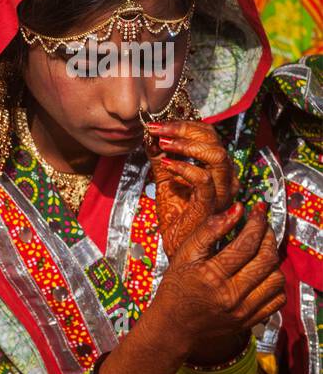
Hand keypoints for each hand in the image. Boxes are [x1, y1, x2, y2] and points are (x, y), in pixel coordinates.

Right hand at [145, 202, 284, 362]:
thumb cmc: (175, 288)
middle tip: (262, 227)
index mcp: (210, 276)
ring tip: (262, 250)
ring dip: (273, 260)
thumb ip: (208, 231)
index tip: (257, 211)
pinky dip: (276, 283)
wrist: (173, 326)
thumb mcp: (183, 256)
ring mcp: (243, 310)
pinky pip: (277, 299)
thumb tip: (236, 210)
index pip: (246, 244)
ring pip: (276, 279)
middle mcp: (230, 294)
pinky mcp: (250, 320)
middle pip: (266, 260)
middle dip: (269, 237)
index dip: (256, 224)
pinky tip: (263, 274)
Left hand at [147, 119, 235, 255]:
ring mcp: (221, 192)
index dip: (183, 126)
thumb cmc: (175, 216)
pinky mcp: (211, 205)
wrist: (178, 247)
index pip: (208, 136)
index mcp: (215, 169)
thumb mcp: (164, 181)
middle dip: (184, 130)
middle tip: (157, 129)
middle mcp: (224, 178)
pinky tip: (167, 165)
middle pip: (214, 140)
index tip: (156, 125)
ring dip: (188, 145)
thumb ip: (160, 158)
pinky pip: (205, 180)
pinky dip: (185, 168)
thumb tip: (149, 135)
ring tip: (163, 144)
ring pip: (217, 156)